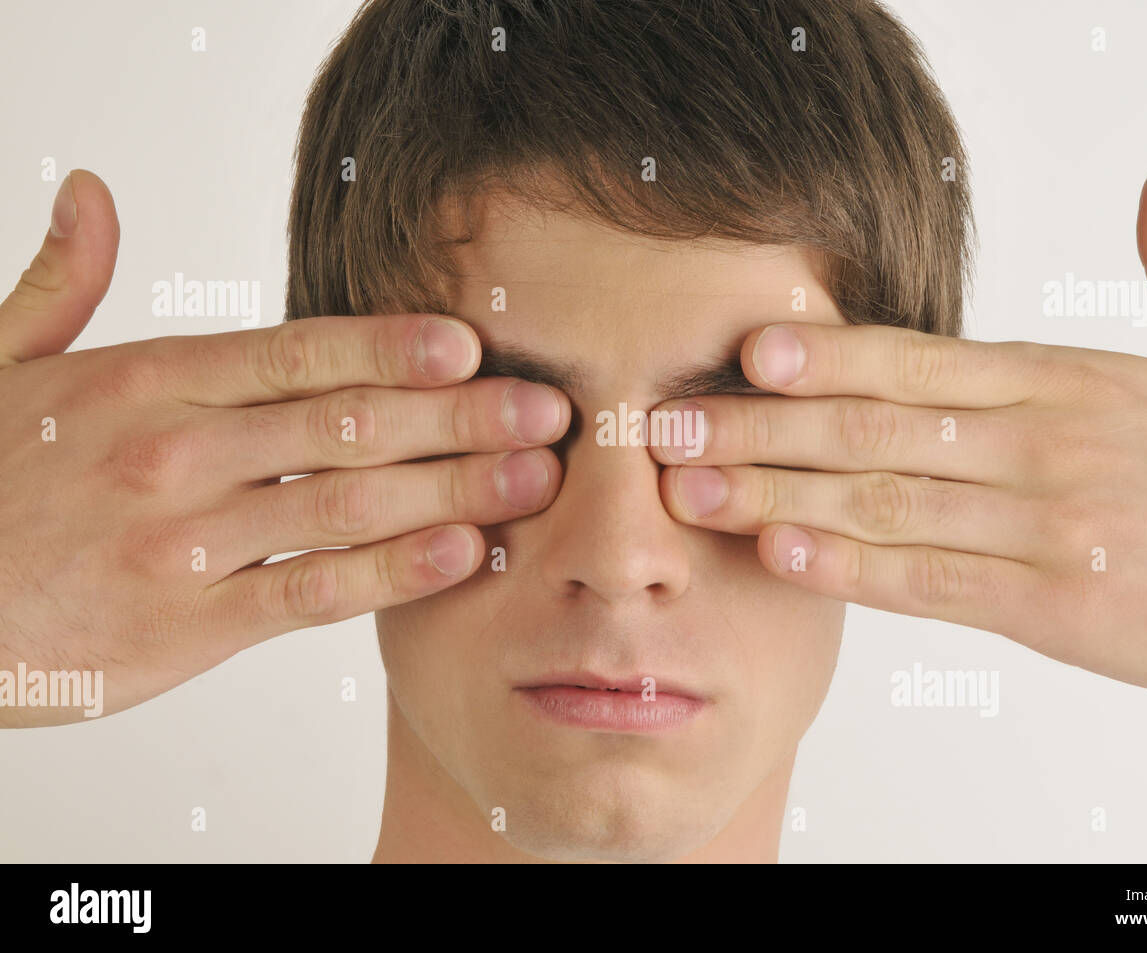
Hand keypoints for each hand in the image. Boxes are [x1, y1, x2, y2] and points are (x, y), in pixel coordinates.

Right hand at [0, 170, 568, 725]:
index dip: (392, 346)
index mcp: (147, 381)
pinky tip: (461, 553)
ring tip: (534, 479)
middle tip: (547, 411)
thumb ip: (63, 282)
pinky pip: (313, 592)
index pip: (295, 352)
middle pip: (346, 423)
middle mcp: (178, 452)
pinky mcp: (192, 624)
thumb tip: (92, 191)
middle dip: (460, 415)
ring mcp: (188, 540)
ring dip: (454, 488)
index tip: (472, 343)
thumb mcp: (2, 367)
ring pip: (346, 505)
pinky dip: (393, 573)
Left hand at [651, 140, 1146, 694]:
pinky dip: (852, 567)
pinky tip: (782, 553)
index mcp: (1062, 380)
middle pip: (877, 426)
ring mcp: (1045, 524)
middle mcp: (1041, 443)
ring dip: (778, 493)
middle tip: (667, 422)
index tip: (743, 350)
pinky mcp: (1056, 603)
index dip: (827, 352)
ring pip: (887, 501)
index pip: (920, 357)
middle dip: (762, 424)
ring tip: (692, 488)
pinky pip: (932, 579)